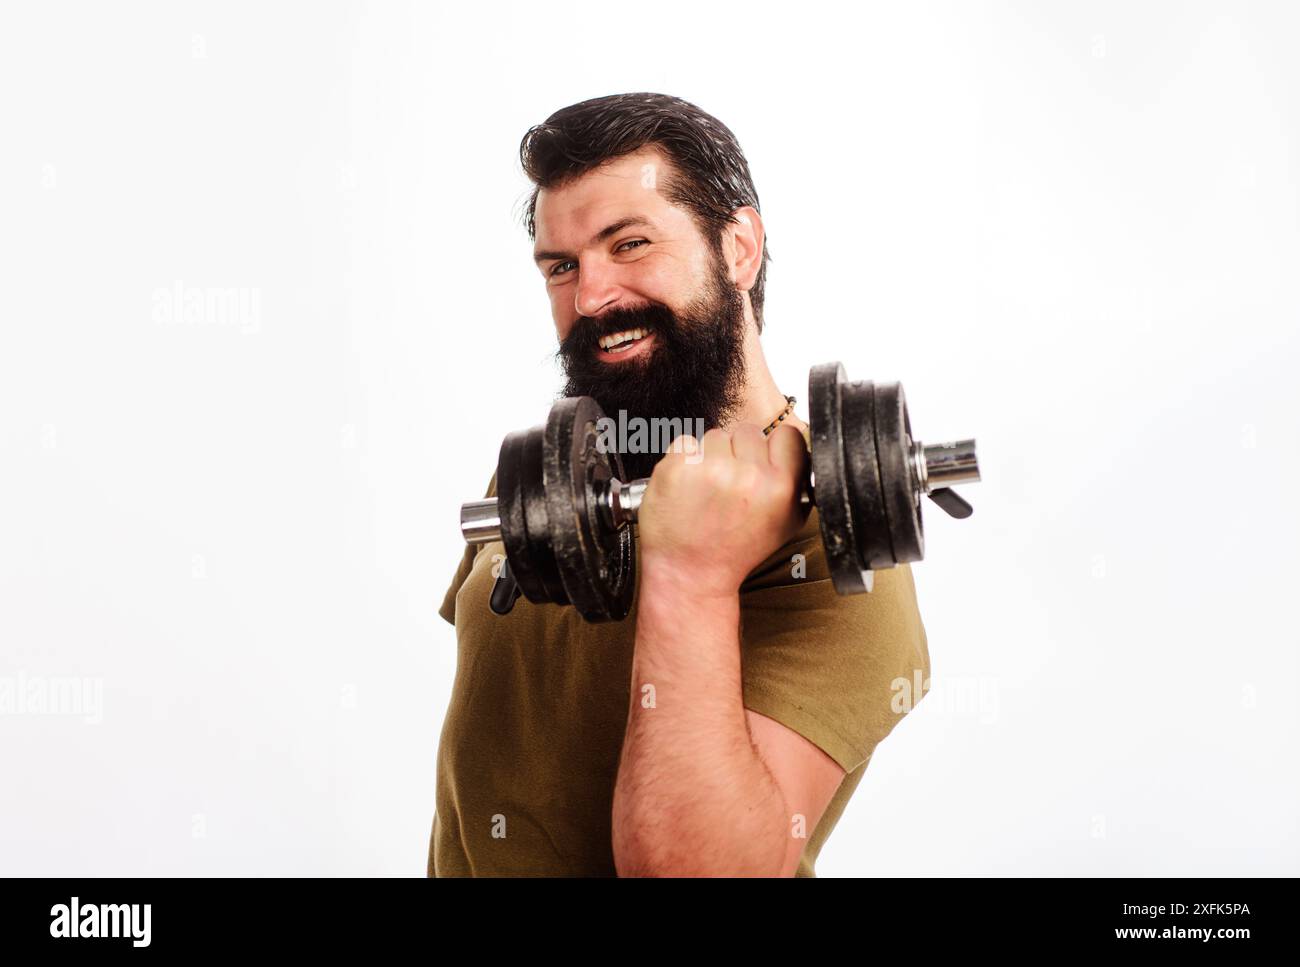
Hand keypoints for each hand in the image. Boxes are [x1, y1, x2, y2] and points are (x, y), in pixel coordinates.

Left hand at [636, 423, 809, 599]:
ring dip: (710, 456)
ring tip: (707, 490)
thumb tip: (805, 449)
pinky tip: (687, 488)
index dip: (772, 447)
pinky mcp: (677, 468)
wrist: (690, 572)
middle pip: (747, 431)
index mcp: (780, 487)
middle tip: (730, 485)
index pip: (787, 434)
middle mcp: (748, 476)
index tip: (761, 463)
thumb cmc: (737, 548)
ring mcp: (710, 470)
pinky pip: (685, 443)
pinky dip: (684, 460)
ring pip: (715, 436)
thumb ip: (799, 483)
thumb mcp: (787, 523)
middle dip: (738, 453)